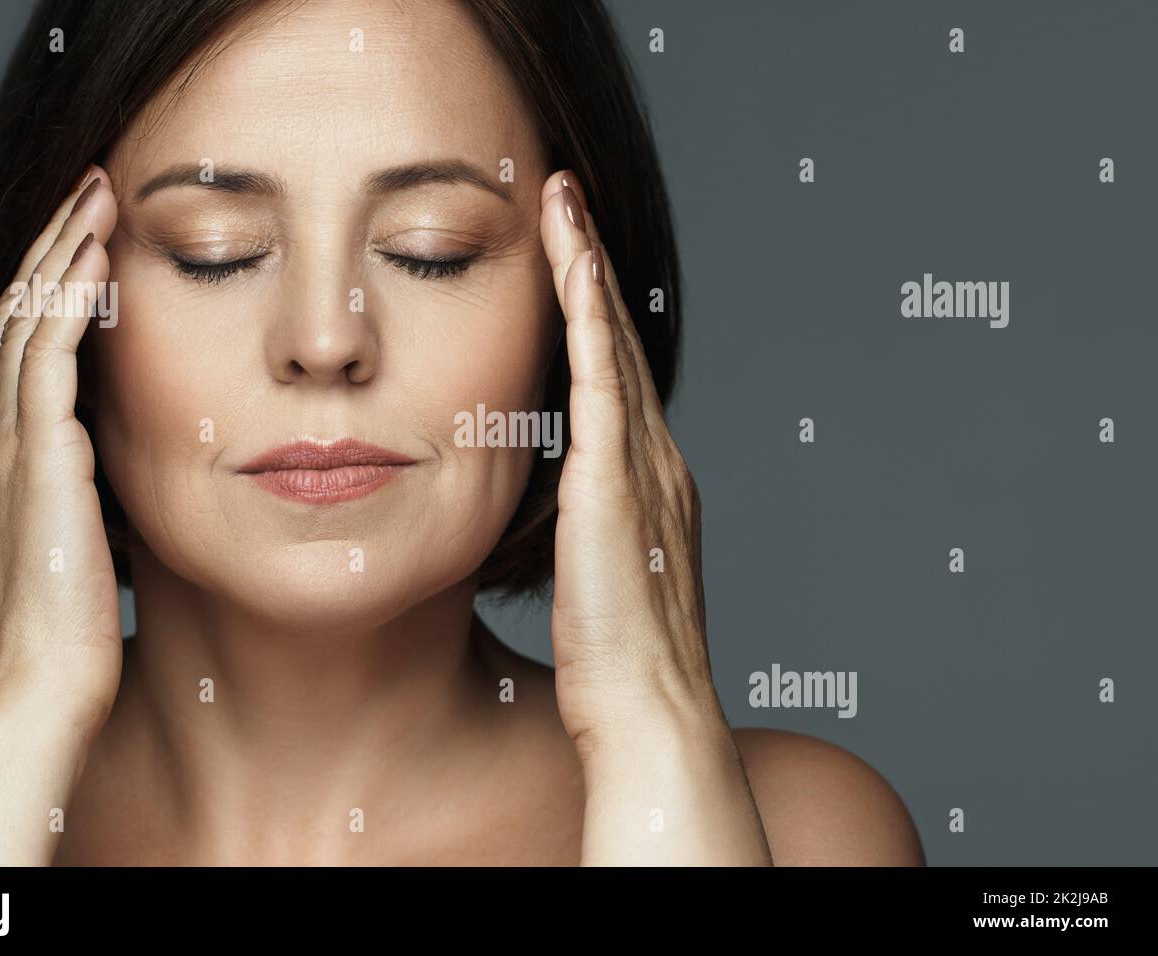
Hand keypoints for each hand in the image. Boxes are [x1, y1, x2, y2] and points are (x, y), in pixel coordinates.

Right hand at [0, 164, 121, 730]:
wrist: (36, 686)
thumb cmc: (68, 629)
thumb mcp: (77, 539)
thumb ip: (88, 488)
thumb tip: (124, 464)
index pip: (19, 347)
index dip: (52, 286)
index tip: (90, 239)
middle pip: (13, 315)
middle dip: (54, 246)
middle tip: (91, 189)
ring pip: (23, 321)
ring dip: (62, 253)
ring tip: (98, 197)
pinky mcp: (31, 460)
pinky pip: (44, 358)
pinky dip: (68, 303)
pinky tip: (97, 262)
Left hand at [540, 171, 718, 753]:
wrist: (649, 713)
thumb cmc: (617, 665)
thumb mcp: (597, 577)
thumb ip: (584, 527)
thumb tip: (558, 507)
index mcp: (652, 482)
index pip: (616, 375)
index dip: (595, 312)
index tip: (570, 257)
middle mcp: (658, 460)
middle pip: (620, 340)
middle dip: (592, 264)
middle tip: (567, 198)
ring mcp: (643, 465)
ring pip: (613, 342)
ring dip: (588, 267)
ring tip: (564, 203)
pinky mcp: (616, 482)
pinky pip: (601, 380)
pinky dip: (589, 319)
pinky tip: (574, 266)